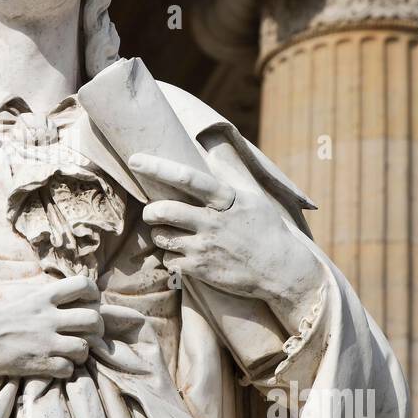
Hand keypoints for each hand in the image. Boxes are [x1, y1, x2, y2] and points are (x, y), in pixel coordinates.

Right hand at [0, 274, 103, 380]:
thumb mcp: (11, 288)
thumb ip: (36, 286)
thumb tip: (52, 282)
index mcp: (42, 296)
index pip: (83, 286)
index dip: (93, 294)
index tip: (90, 302)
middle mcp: (47, 318)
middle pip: (93, 320)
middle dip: (96, 327)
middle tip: (88, 332)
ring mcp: (44, 342)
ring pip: (85, 347)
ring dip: (83, 350)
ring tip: (74, 351)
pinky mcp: (37, 365)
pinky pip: (68, 369)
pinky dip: (68, 369)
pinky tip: (58, 365)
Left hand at [129, 152, 323, 334]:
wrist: (282, 270)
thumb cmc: (266, 229)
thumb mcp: (252, 196)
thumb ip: (228, 175)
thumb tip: (211, 147)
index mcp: (226, 199)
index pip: (187, 178)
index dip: (157, 168)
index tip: (135, 160)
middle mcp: (214, 221)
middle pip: (163, 210)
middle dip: (151, 211)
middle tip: (153, 212)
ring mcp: (206, 247)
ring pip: (162, 236)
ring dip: (160, 235)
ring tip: (171, 234)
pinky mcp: (201, 270)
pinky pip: (169, 261)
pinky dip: (171, 258)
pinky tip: (183, 255)